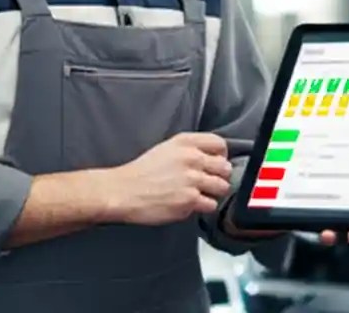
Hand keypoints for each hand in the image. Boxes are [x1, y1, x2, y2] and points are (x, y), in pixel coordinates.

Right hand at [105, 132, 233, 225]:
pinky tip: (189, 204)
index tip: (215, 164)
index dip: (222, 156)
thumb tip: (212, 158)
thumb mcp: (166, 149)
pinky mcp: (190, 200)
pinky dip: (202, 207)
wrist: (123, 191)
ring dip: (213, 193)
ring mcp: (192, 179)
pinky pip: (211, 204)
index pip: (220, 144)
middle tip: (207, 183)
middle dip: (219, 177)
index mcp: (185, 142)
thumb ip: (189, 150)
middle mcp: (191, 158)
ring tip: (198, 194)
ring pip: (222, 187)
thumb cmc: (141, 172)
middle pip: (225, 167)